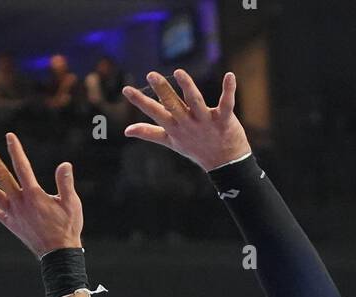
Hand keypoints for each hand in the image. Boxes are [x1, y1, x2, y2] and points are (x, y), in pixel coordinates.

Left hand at [0, 134, 82, 256]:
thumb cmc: (67, 228)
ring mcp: (12, 213)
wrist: (58, 255)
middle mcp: (19, 202)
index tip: (9, 136)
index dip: (15, 150)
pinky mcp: (10, 223)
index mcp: (34, 195)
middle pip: (1, 175)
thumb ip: (66, 183)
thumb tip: (65, 164)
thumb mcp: (72, 204)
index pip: (22, 167)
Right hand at [123, 70, 249, 171]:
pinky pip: (226, 104)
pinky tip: (230, 76)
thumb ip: (150, 133)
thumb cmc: (196, 149)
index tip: (126, 90)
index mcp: (174, 127)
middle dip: (162, 91)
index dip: (140, 102)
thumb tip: (126, 131)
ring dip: (188, 87)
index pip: (154, 113)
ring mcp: (206, 122)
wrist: (226, 164)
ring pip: (196, 102)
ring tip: (179, 72)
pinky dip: (228, 90)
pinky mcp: (224, 120)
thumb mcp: (171, 141)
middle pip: (173, 105)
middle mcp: (188, 124)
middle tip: (151, 75)